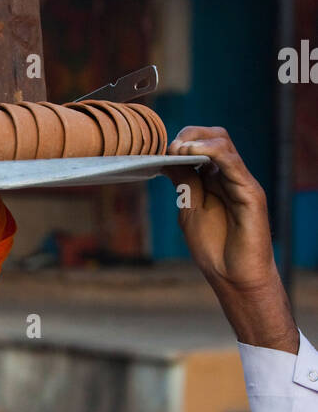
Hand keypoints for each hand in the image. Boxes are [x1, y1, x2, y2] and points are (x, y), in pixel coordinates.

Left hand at [166, 126, 298, 352]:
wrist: (233, 277)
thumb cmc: (214, 248)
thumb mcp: (190, 209)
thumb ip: (184, 183)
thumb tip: (169, 157)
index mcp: (215, 179)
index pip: (202, 145)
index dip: (182, 141)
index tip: (160, 150)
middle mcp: (230, 176)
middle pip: (215, 137)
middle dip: (189, 134)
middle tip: (169, 147)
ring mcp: (241, 182)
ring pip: (223, 144)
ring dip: (197, 141)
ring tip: (177, 149)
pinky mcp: (251, 193)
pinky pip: (234, 164)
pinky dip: (213, 152)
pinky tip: (193, 152)